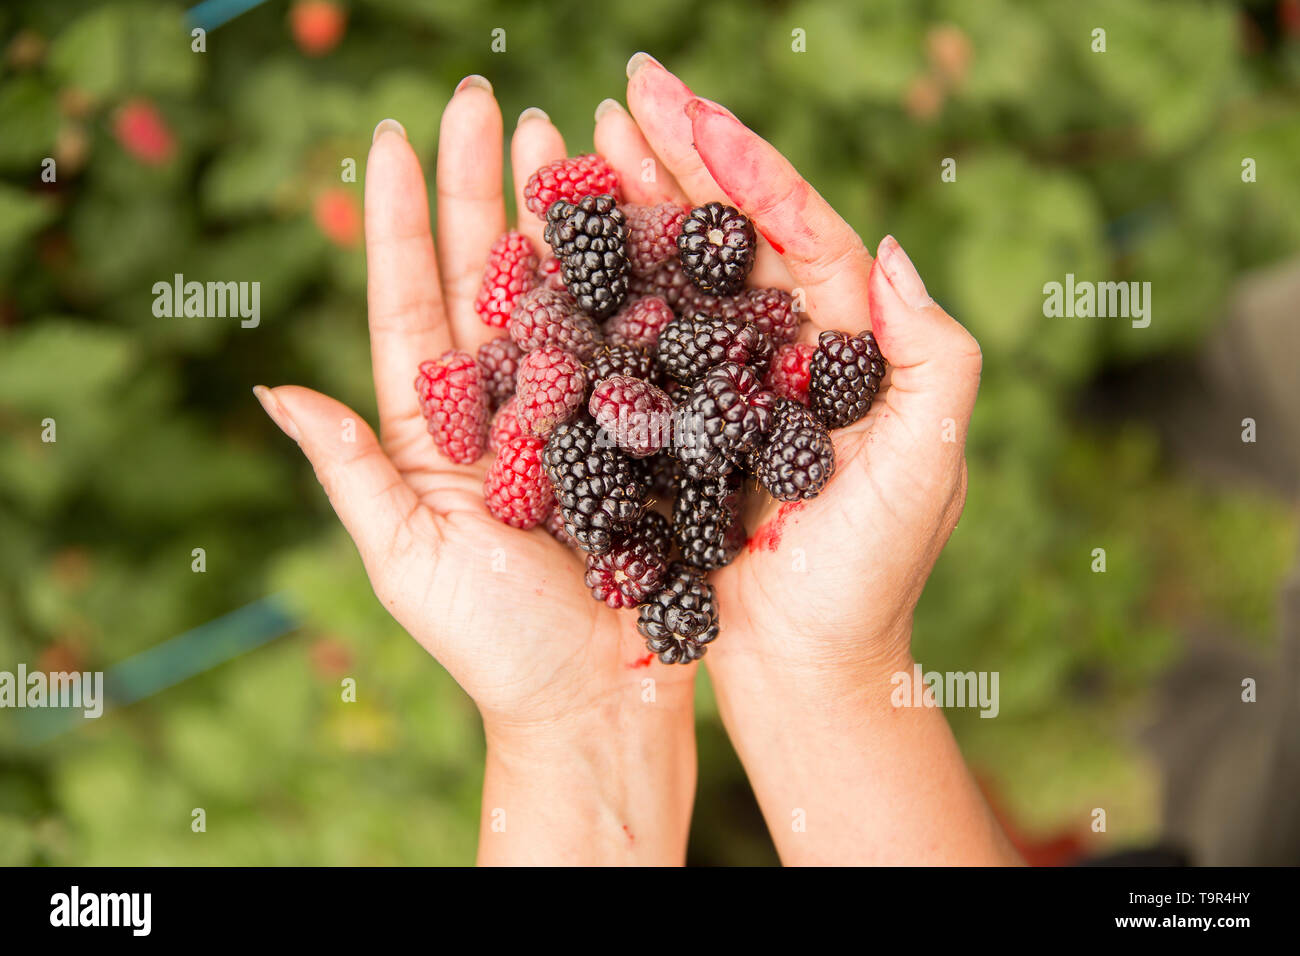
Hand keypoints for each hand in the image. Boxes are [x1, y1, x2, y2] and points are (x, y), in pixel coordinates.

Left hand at [254, 78, 692, 863]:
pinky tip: (634, 211)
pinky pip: (628, 336)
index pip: (410, 301)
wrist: (601, 695)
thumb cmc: (496, 643)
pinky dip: (629, 272)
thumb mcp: (407, 558)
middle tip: (484, 96)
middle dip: (479, 183)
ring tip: (557, 129)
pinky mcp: (636, 423)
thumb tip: (277, 388)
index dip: (396, 219)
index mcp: (437, 425)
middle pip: (483, 272)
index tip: (388, 138)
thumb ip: (354, 470)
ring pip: (558, 288)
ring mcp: (573, 405)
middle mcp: (504, 401)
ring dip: (554, 208)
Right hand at [622, 55, 1016, 863]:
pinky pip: (647, 340)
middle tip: (628, 87)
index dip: (746, 165)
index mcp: (850, 345)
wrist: (807, 667)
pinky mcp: (687, 423)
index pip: (800, 230)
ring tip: (595, 136)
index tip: (687, 107)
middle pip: (736, 233)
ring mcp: (733, 382)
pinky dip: (615, 287)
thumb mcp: (927, 465)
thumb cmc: (868, 578)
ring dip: (645, 201)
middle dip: (685, 155)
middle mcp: (791, 350)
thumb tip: (889, 249)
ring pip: (686, 274)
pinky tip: (573, 243)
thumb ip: (930, 356)